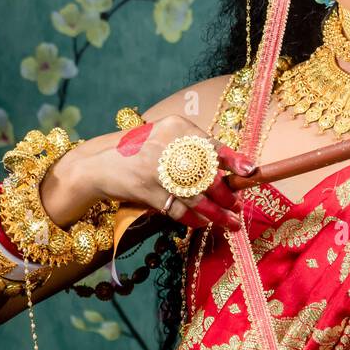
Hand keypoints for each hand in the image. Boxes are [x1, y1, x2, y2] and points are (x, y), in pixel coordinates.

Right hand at [81, 116, 254, 233]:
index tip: (250, 172)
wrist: (99, 164)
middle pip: (207, 174)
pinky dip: (194, 218)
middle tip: (236, 205)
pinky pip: (179, 209)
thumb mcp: (166, 137)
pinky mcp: (148, 191)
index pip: (211, 144)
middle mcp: (168, 145)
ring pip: (196, 196)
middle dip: (226, 194)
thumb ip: (193, 147)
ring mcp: (157, 169)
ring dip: (217, 213)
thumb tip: (230, 169)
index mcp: (176, 127)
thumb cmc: (140, 150)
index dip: (234, 160)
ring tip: (232, 223)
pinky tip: (203, 223)